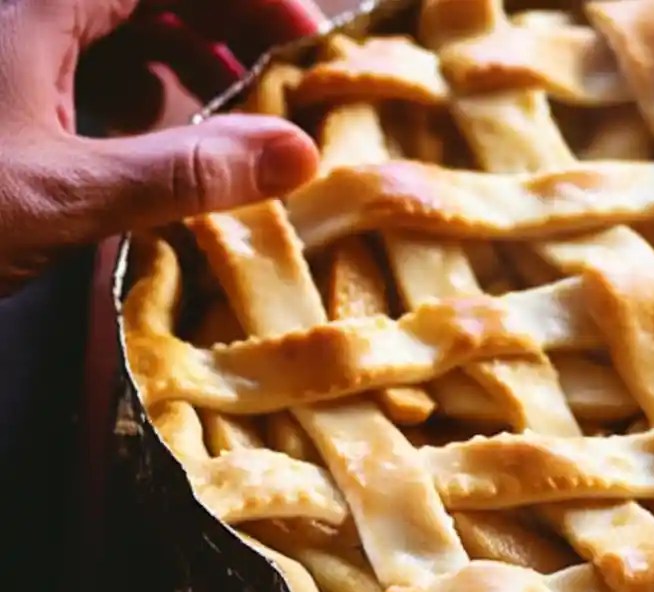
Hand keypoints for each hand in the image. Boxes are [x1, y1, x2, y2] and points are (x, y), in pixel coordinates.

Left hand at [0, 0, 323, 294]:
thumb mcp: (68, 193)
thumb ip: (185, 172)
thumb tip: (302, 153)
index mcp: (42, 8)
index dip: (254, 0)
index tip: (306, 45)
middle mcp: (27, 20)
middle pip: (153, 0)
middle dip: (231, 32)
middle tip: (286, 86)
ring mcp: (12, 64)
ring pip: (119, 37)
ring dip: (187, 67)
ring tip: (234, 122)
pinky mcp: (6, 111)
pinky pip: (86, 77)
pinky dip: (139, 103)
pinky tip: (157, 153)